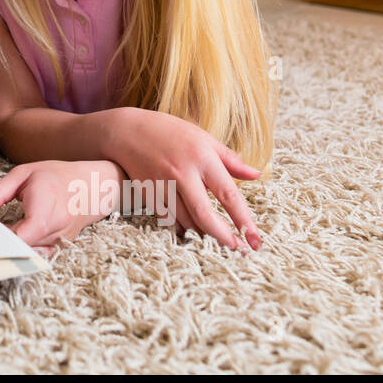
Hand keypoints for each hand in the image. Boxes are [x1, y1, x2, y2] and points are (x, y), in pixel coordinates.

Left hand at [0, 160, 122, 253]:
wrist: (92, 185)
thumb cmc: (56, 176)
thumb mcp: (22, 174)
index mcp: (44, 207)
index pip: (18, 237)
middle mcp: (55, 228)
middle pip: (20, 247)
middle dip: (0, 242)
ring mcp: (60, 240)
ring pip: (28, 252)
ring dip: (12, 245)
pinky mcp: (61, 245)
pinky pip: (38, 252)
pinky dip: (25, 247)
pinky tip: (15, 236)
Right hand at [93, 107, 262, 251]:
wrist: (126, 131)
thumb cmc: (169, 131)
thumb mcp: (203, 138)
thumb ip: (230, 159)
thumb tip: (256, 175)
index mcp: (202, 157)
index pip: (228, 194)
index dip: (244, 220)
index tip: (256, 240)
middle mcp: (182, 173)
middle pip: (205, 214)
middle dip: (223, 237)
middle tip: (238, 250)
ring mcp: (163, 184)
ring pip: (186, 220)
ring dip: (204, 234)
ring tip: (218, 240)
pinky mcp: (148, 193)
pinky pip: (168, 219)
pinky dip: (182, 228)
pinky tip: (193, 231)